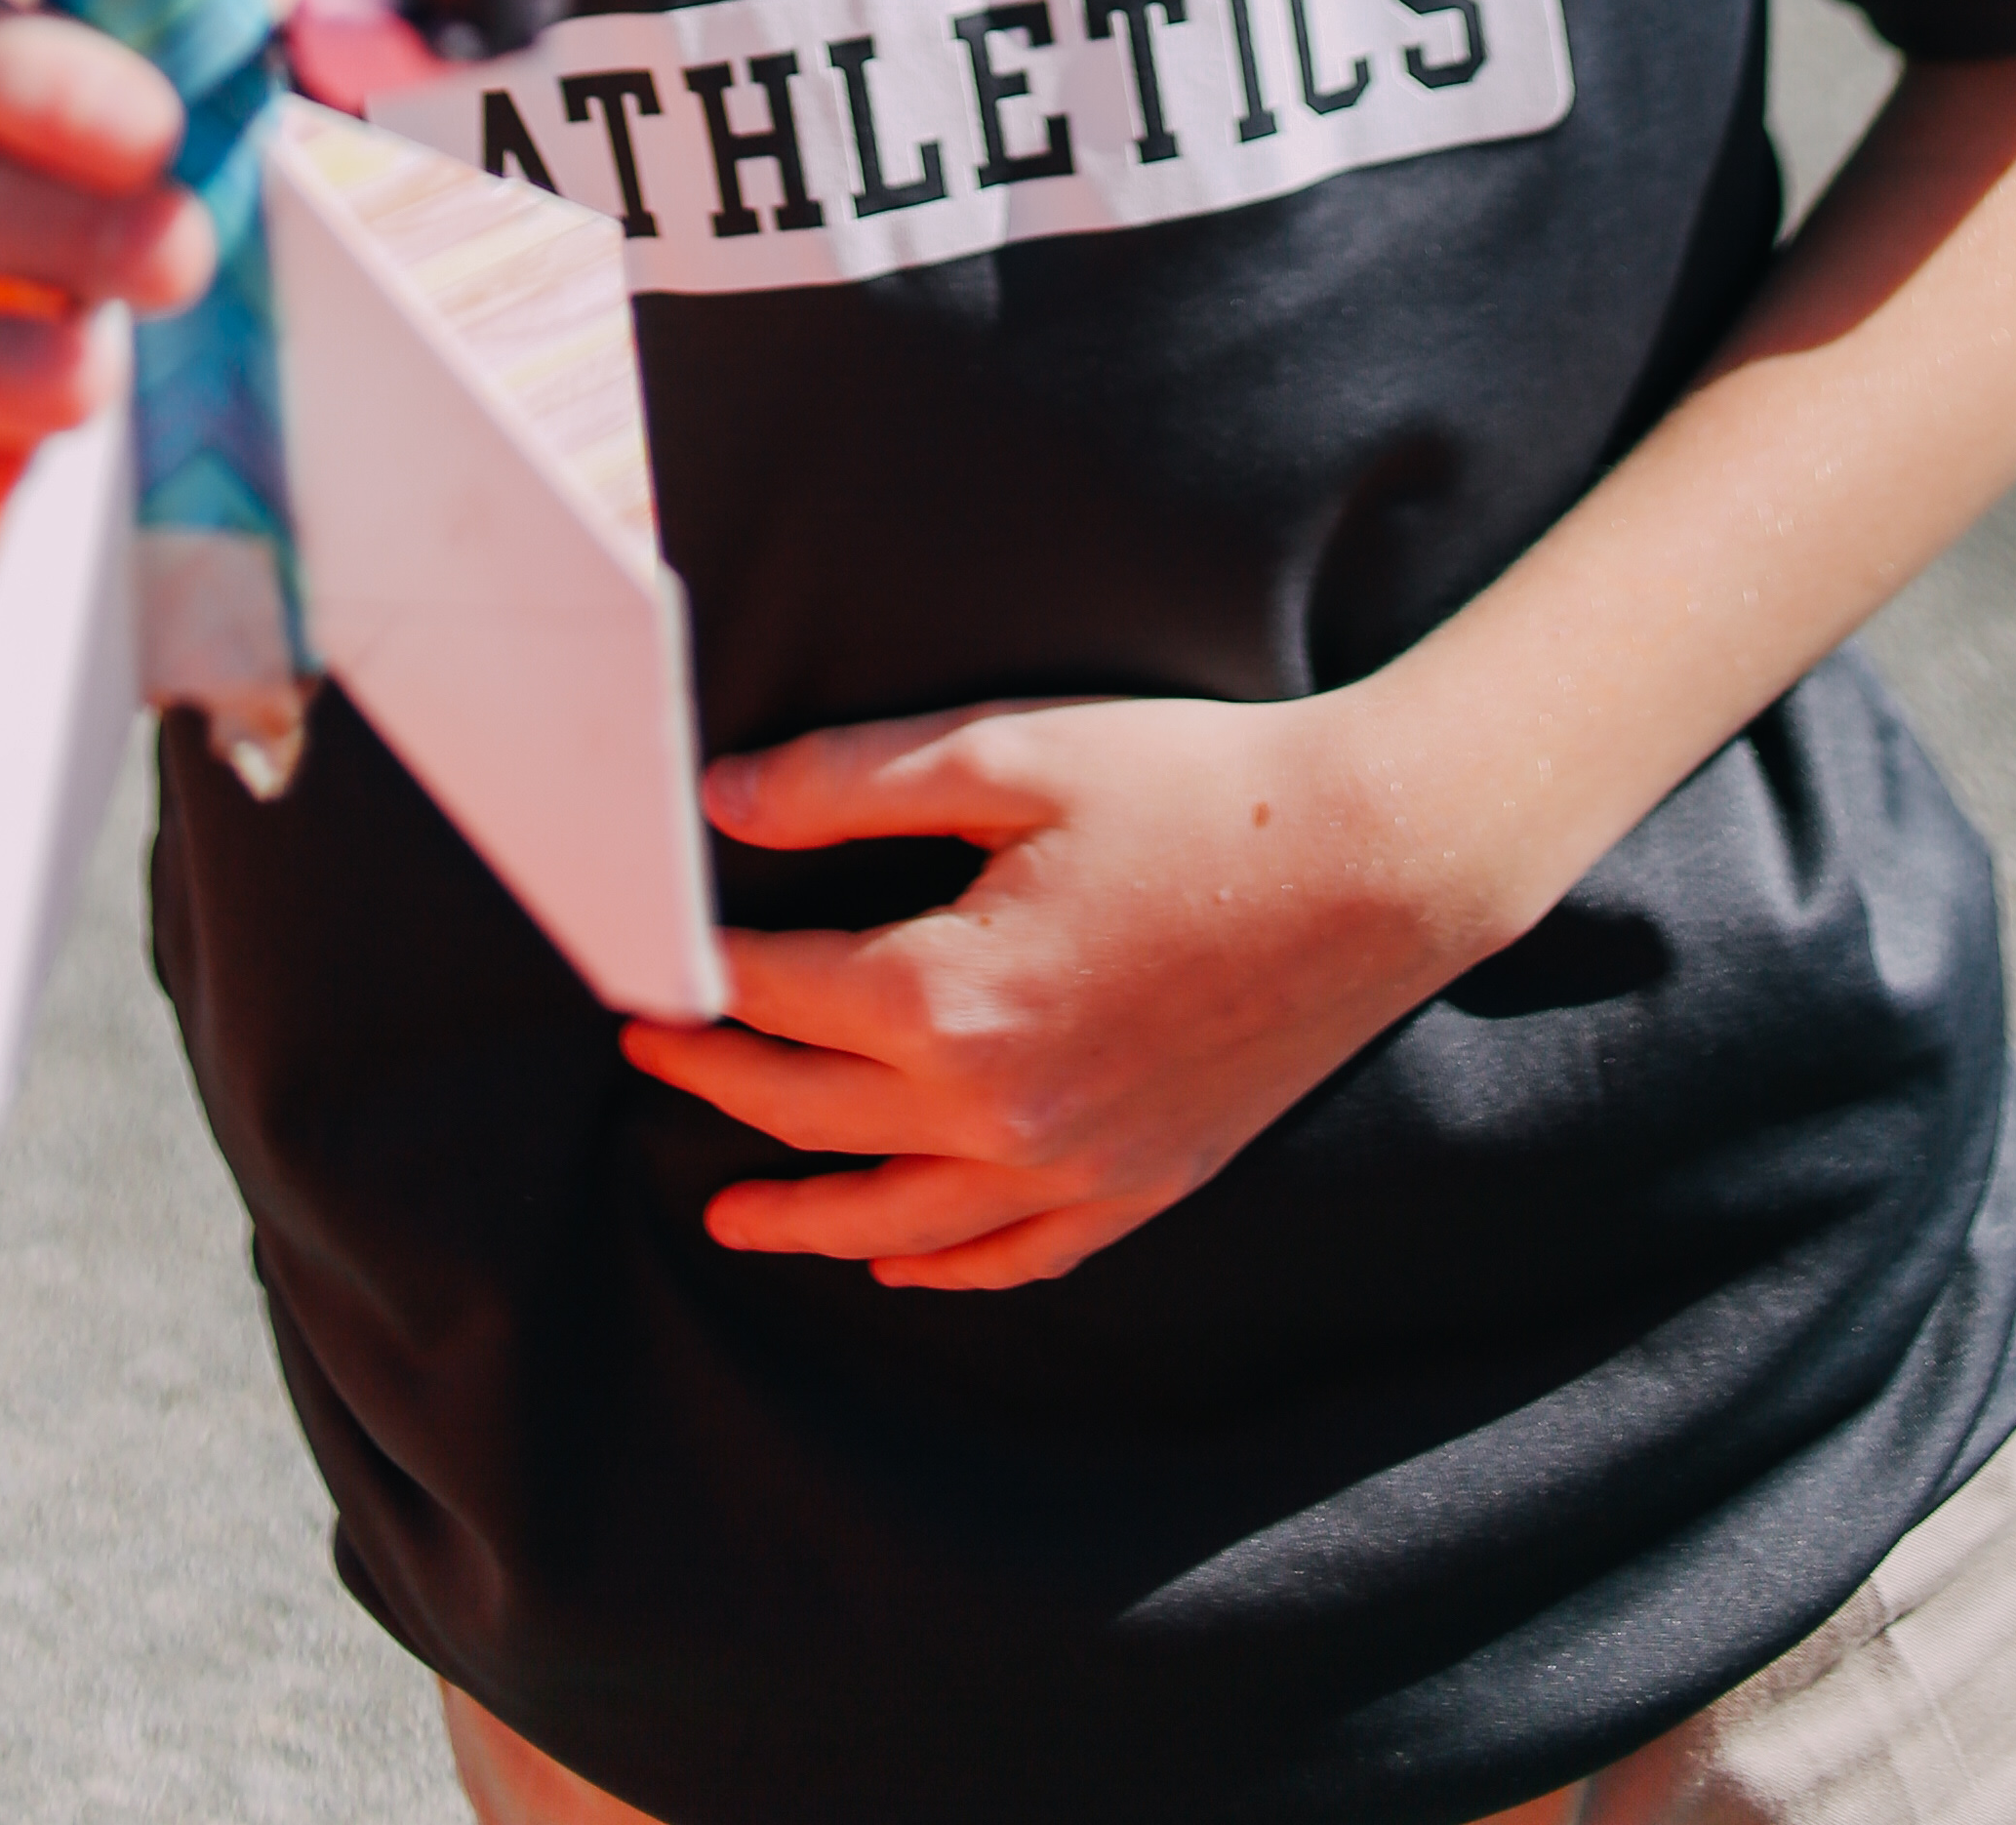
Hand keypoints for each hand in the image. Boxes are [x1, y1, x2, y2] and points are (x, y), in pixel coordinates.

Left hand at [621, 689, 1482, 1292]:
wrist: (1371, 863)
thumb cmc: (1191, 789)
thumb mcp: (1007, 753)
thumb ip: (848, 782)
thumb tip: (719, 802)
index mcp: (945, 994)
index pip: (776, 995)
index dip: (698, 974)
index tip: (644, 962)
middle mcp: (993, 1108)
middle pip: (812, 1111)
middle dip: (719, 1082)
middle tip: (655, 1055)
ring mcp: (1072, 1165)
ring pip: (894, 1215)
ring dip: (799, 1212)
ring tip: (729, 1212)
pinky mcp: (1141, 1184)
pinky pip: (1014, 1255)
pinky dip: (939, 1263)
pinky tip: (896, 1257)